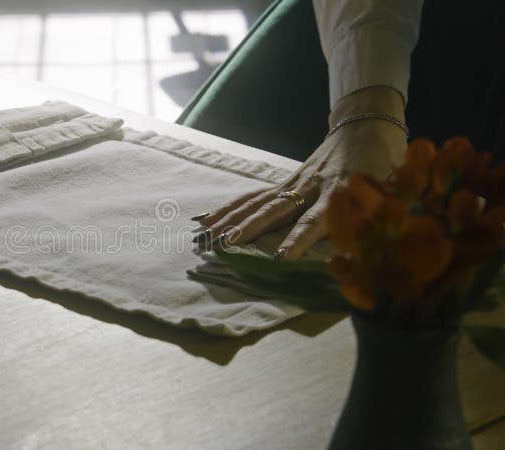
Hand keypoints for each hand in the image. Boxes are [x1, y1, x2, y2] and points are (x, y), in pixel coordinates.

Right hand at [194, 86, 408, 259]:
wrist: (366, 126)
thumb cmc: (384, 163)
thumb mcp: (392, 187)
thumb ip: (383, 212)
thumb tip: (379, 245)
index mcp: (339, 191)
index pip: (315, 219)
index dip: (299, 237)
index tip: (282, 256)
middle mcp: (311, 187)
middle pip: (276, 209)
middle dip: (252, 228)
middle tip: (229, 244)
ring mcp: (294, 184)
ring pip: (259, 202)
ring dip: (233, 220)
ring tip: (209, 237)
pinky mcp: (286, 182)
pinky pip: (254, 196)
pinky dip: (231, 208)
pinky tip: (209, 220)